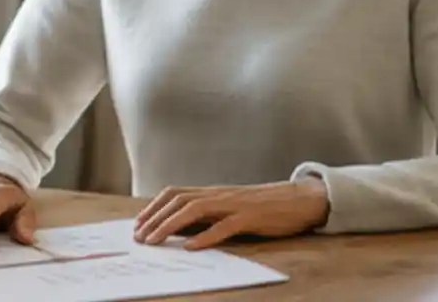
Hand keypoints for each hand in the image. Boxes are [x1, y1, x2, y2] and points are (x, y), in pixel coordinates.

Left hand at [133, 179, 330, 250]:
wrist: (299, 199)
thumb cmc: (262, 206)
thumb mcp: (229, 207)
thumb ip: (208, 214)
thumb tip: (180, 229)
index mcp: (212, 192)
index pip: (174, 193)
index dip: (153, 207)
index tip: (138, 223)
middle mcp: (218, 194)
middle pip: (178, 200)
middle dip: (154, 218)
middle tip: (140, 237)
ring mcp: (234, 204)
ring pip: (194, 209)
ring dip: (170, 225)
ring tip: (155, 241)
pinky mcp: (251, 217)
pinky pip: (225, 225)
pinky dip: (206, 236)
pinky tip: (192, 246)